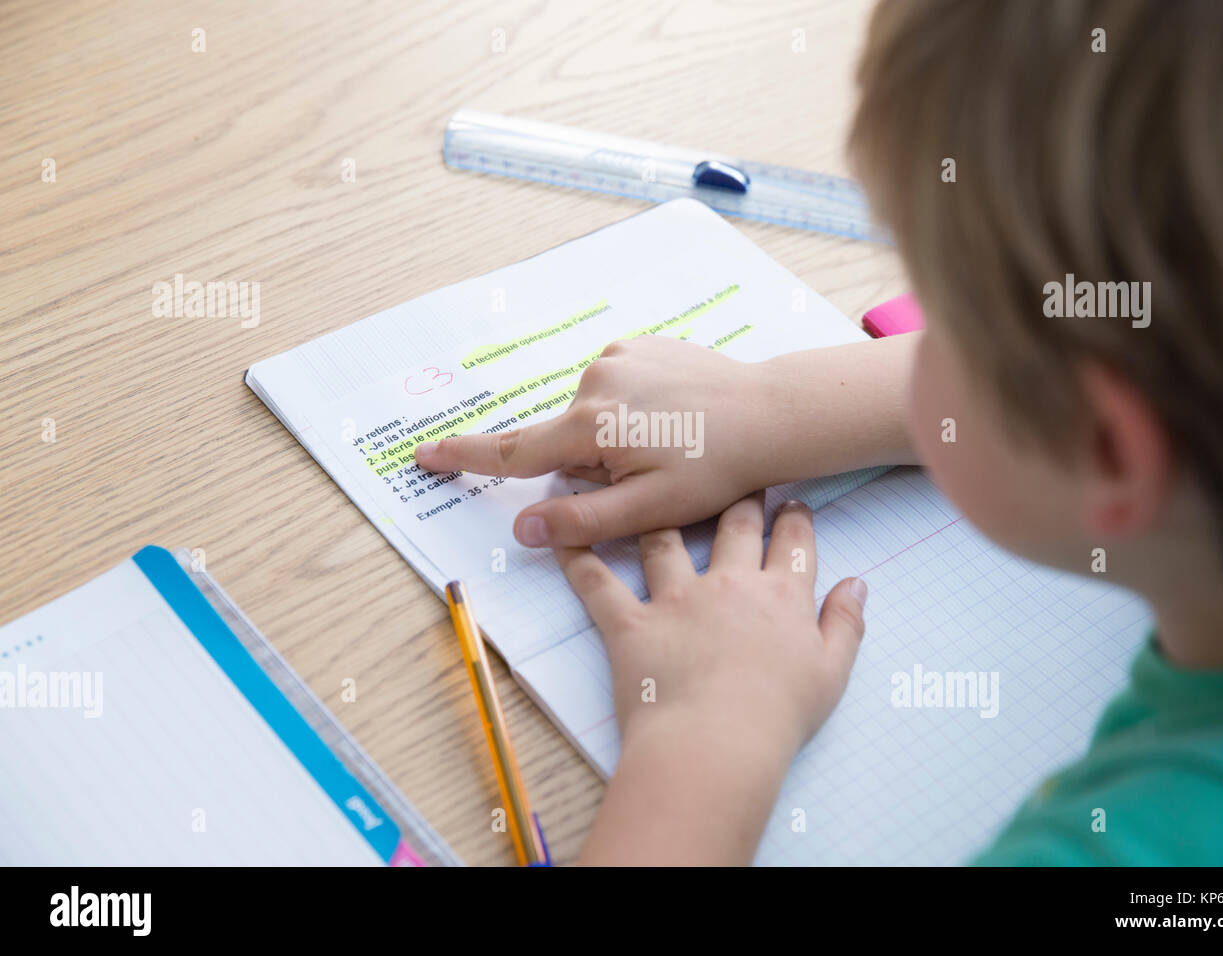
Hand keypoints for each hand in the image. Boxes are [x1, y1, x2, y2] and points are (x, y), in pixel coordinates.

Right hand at [416, 336, 778, 547]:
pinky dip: (631, 407)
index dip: (465, 457)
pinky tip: (673, 416)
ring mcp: (618, 355)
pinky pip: (615, 387)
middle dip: (590, 464)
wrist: (771, 413)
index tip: (424, 454)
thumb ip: (582, 521)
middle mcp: (595, 380)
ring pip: (590, 414)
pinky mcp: (640, 343)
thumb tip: (523, 529)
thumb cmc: (718, 467)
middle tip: (652, 473)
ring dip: (612, 435)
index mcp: (592, 425)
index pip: (513, 452)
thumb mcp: (651, 510)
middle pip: (563, 439)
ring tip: (670, 444)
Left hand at [567, 492, 868, 864]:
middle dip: (737, 499)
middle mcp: (729, 585)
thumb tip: (857, 584)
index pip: (793, 543)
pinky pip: (597, 582)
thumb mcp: (832, 673)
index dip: (794, 519)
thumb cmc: (778, 717)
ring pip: (666, 540)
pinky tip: (564, 533)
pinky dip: (577, 556)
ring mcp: (676, 599)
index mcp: (782, 597)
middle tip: (735, 483)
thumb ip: (845, 623)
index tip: (791, 502)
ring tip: (650, 493)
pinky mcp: (630, 623)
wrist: (717, 743)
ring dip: (659, 515)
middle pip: (734, 526)